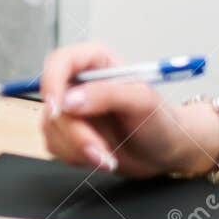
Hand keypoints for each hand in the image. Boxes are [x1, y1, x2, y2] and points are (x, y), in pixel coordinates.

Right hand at [38, 43, 218, 178]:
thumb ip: (106, 94)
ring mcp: (71, 110)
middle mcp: (78, 83)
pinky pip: (56, 146)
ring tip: (108, 157)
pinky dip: (77, 157)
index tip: (57, 108)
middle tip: (99, 150)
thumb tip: (70, 100)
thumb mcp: (141, 101)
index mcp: (95, 63)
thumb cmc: (161, 121)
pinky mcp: (68, 134)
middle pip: (53, 102)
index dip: (52, 82)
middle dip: (75, 132)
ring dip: (78, 148)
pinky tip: (102, 157)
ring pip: (52, 127)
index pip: (59, 62)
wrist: (167, 153)